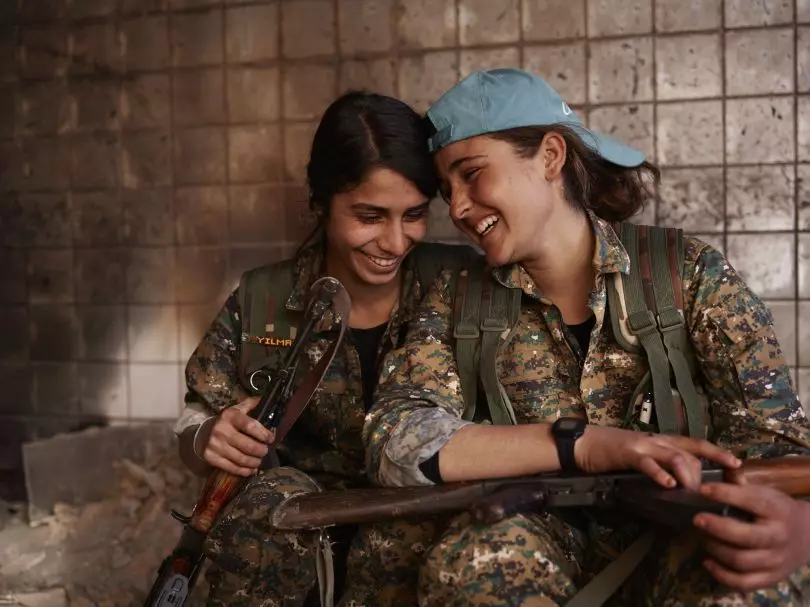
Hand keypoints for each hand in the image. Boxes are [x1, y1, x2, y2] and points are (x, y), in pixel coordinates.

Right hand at [200, 396, 273, 476]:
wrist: (203, 434)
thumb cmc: (227, 422)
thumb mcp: (237, 410)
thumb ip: (251, 404)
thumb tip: (267, 399)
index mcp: (230, 416)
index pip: (250, 426)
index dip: (264, 434)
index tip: (271, 438)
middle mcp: (221, 430)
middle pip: (248, 446)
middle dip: (261, 450)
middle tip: (265, 451)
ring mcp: (215, 445)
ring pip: (242, 459)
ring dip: (255, 462)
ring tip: (259, 460)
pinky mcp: (211, 457)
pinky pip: (232, 468)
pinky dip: (245, 470)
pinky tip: (251, 469)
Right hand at [575, 426, 739, 489]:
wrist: (585, 443)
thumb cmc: (613, 452)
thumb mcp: (643, 455)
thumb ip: (660, 464)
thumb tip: (680, 484)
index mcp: (663, 441)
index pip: (697, 444)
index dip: (718, 453)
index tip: (737, 465)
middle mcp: (658, 440)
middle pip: (691, 455)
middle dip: (703, 476)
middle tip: (705, 496)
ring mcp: (644, 445)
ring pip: (676, 457)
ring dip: (687, 477)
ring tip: (690, 493)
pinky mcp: (628, 453)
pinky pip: (648, 463)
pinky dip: (660, 474)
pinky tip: (667, 485)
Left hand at [694, 482, 809, 590]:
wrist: (808, 535)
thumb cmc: (777, 509)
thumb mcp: (766, 492)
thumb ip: (741, 485)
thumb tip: (712, 473)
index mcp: (778, 510)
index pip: (750, 501)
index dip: (723, 494)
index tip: (702, 490)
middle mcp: (779, 537)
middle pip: (744, 537)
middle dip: (716, 527)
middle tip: (697, 519)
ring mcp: (776, 561)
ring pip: (740, 560)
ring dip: (714, 548)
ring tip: (702, 537)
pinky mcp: (771, 578)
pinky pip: (743, 582)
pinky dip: (721, 574)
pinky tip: (707, 561)